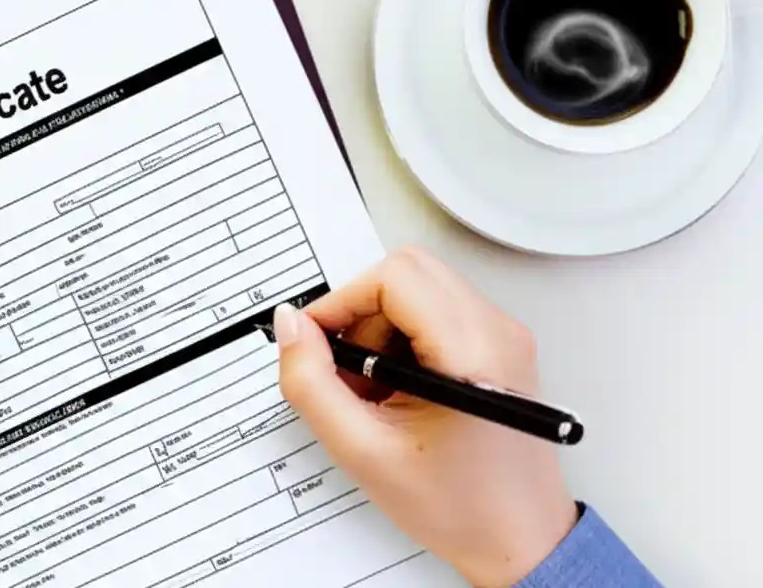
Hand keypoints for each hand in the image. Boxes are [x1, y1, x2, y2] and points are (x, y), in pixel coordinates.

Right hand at [275, 248, 575, 586]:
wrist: (521, 540)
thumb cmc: (458, 507)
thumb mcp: (363, 451)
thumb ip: (311, 384)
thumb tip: (290, 326)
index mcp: (472, 352)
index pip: (394, 276)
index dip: (343, 300)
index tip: (317, 340)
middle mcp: (498, 331)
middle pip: (408, 272)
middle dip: (361, 313)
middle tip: (347, 369)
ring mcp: (504, 336)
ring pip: (420, 289)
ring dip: (380, 330)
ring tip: (375, 391)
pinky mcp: (500, 347)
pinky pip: (438, 312)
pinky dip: (403, 340)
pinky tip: (398, 391)